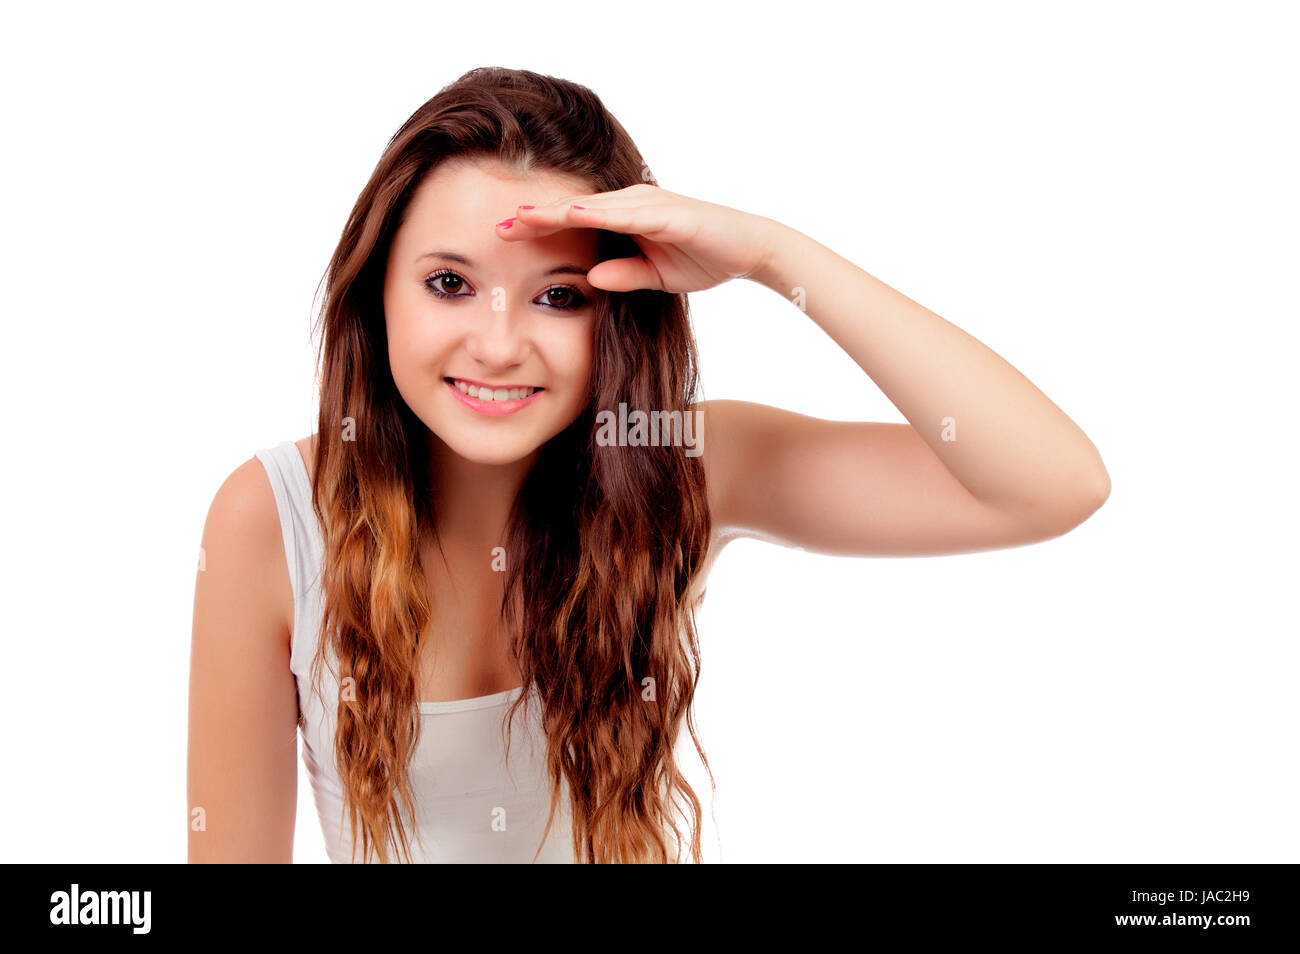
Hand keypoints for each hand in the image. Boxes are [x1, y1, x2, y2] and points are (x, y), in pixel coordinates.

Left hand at [495, 183, 778, 293]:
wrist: (751, 249)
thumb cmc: (705, 257)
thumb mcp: (655, 276)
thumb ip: (623, 276)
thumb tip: (590, 280)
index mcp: (626, 216)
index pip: (573, 220)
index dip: (539, 226)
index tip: (503, 235)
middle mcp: (632, 203)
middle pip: (574, 207)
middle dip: (536, 216)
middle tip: (498, 225)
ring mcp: (649, 204)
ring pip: (593, 206)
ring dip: (558, 210)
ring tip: (523, 217)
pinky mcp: (668, 212)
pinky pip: (627, 213)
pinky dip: (599, 213)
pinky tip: (574, 213)